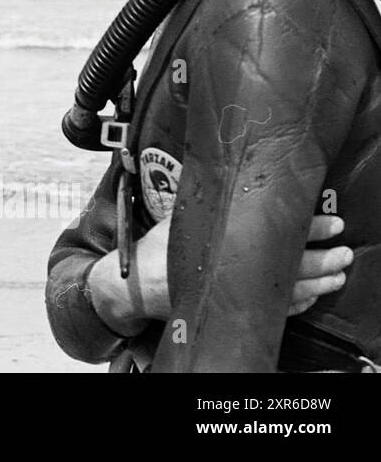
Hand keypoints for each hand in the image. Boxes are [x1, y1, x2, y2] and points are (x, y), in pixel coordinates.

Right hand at [88, 214, 352, 335]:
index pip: (278, 233)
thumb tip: (219, 164)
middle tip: (343, 250)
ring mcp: (237, 295)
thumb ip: (204, 197)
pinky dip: (297, 305)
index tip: (332, 222)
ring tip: (338, 275)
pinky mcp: (234, 311)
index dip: (309, 227)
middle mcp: (236, 272)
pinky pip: (276, 312)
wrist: (134, 288)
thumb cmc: (154, 252)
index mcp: (225, 243)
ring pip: (291, 292)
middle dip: (322, 258)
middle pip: (292, 266)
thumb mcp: (178, 218)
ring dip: (319, 283)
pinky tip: (310, 298)